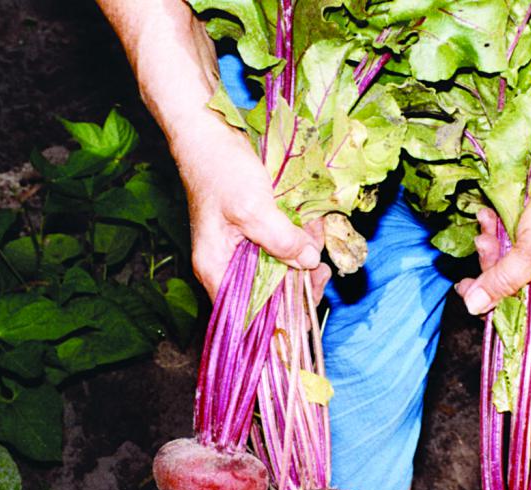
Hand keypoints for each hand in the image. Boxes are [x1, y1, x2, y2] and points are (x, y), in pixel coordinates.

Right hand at [171, 121, 329, 299]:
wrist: (209, 131)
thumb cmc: (220, 169)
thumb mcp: (252, 207)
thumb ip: (280, 240)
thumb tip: (310, 262)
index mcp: (217, 271)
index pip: (250, 316)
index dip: (281, 317)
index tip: (309, 300)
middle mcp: (229, 267)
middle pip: (272, 294)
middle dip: (301, 278)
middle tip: (321, 262)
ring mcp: (244, 250)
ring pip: (284, 268)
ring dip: (306, 253)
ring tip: (317, 230)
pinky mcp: (257, 232)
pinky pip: (285, 245)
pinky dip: (302, 237)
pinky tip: (313, 222)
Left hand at [454, 138, 530, 356]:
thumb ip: (503, 282)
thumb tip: (474, 307)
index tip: (502, 356)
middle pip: (523, 314)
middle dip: (495, 294)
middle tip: (473, 278)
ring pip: (510, 282)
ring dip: (490, 260)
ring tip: (484, 236)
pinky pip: (510, 255)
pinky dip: (495, 241)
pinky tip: (486, 221)